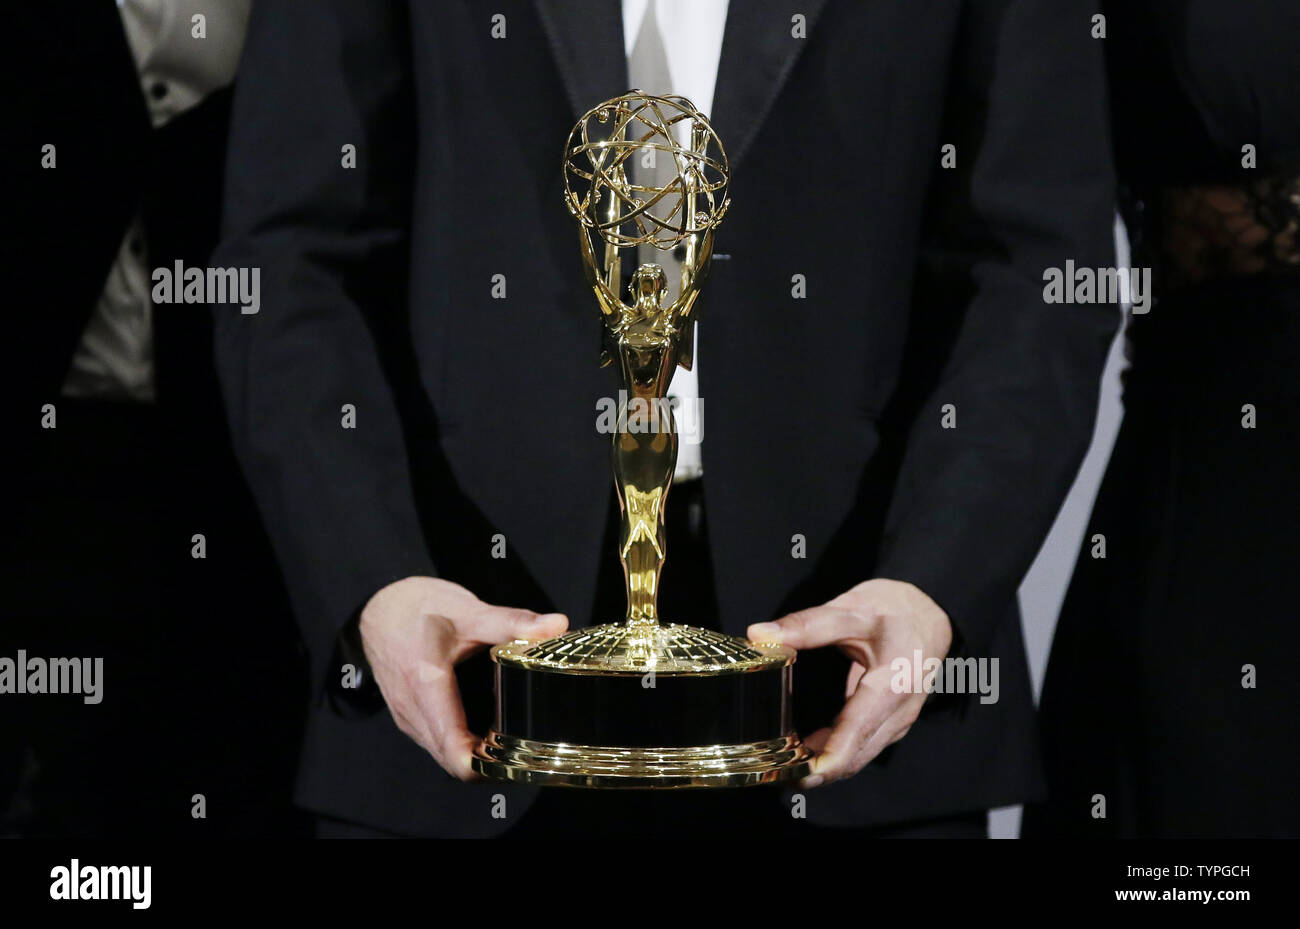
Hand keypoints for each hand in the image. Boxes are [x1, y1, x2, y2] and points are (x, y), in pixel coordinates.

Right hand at [359, 576, 567, 779]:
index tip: (521, 758)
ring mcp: (409, 718)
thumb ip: (512, 621)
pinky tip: (490, 729)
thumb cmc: (417, 608)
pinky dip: (464, 745)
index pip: (455, 751)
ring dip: (477, 756)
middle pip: (454, 761)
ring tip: (515, 740)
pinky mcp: (411, 717)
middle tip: (530, 747)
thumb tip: (555, 626)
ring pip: (445, 756)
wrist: (379, 608)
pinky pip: (438, 743)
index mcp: (426, 685)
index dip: (489, 766)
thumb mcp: (467, 611)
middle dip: (492, 763)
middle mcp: (413, 711)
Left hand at [747, 578, 950, 788]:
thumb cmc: (894, 611)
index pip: (857, 732)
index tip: (796, 775)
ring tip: (780, 766)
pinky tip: (803, 752)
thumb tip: (761, 634)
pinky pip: (860, 747)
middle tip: (771, 773)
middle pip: (855, 756)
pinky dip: (832, 754)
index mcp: (892, 684)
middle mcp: (899, 713)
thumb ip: (807, 624)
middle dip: (815, 772)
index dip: (827, 761)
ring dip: (822, 766)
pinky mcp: (889, 724)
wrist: (930, 615)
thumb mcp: (851, 610)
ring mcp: (897, 722)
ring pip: (857, 756)